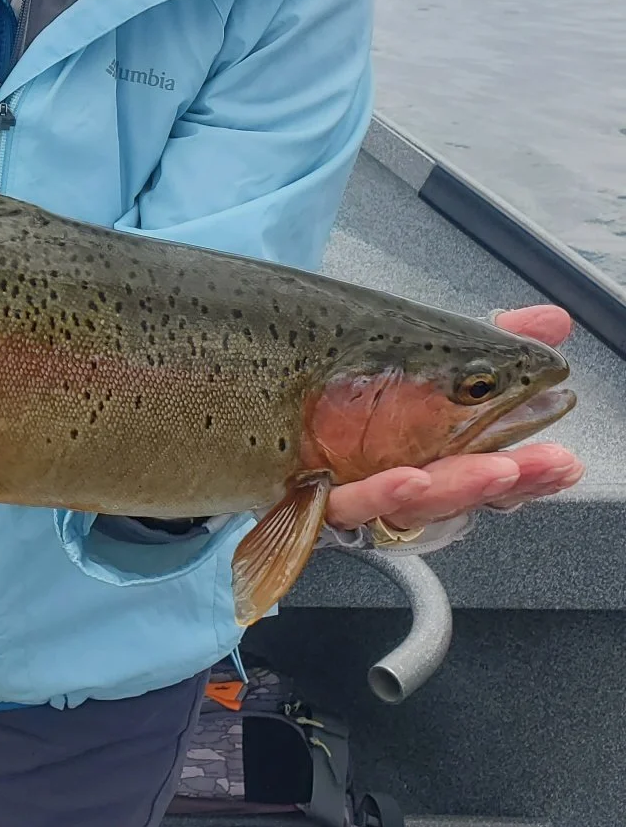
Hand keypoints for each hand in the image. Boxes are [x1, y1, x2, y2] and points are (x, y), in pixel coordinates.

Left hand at [324, 306, 584, 532]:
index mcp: (430, 455)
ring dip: (456, 488)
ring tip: (496, 469)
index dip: (530, 474)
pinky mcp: (303, 494)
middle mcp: (395, 480)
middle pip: (458, 493)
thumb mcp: (426, 354)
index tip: (564, 462)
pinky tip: (410, 478)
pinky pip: (342, 503)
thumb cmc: (346, 381)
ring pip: (410, 505)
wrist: (263, 380)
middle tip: (547, 464)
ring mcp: (351, 490)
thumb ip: (490, 342)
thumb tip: (554, 321)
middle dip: (511, 481)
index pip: (488, 472)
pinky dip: (381, 493)